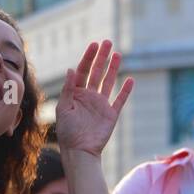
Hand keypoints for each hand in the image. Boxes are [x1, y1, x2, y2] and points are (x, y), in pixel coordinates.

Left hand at [54, 40, 133, 156]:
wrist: (80, 151)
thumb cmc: (67, 132)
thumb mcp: (63, 109)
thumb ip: (68, 89)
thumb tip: (71, 69)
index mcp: (75, 94)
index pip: (82, 71)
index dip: (88, 58)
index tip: (94, 45)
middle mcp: (88, 97)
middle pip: (96, 72)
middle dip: (101, 57)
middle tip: (107, 42)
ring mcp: (100, 104)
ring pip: (108, 82)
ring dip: (113, 68)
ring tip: (118, 54)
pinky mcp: (111, 114)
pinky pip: (119, 100)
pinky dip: (125, 90)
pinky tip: (130, 79)